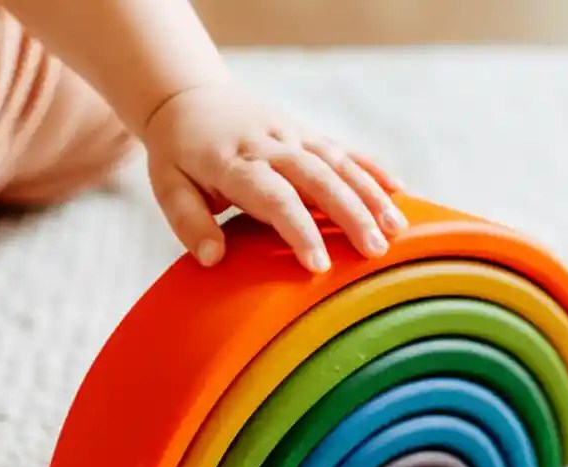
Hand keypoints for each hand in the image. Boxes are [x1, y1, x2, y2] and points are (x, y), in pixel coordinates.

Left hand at [141, 82, 406, 272]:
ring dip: (370, 194)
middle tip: (375, 251)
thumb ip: (188, 221)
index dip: (299, 230)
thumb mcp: (168, 186)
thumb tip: (212, 258)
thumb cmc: (178, 155)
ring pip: (338, 162)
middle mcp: (269, 145)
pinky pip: (344, 148)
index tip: (319, 266)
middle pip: (317, 178)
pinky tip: (399, 189)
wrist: (189, 99)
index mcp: (233, 162)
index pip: (274, 198)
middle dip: (350, 214)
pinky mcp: (306, 133)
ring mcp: (292, 136)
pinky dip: (371, 166)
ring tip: (397, 229)